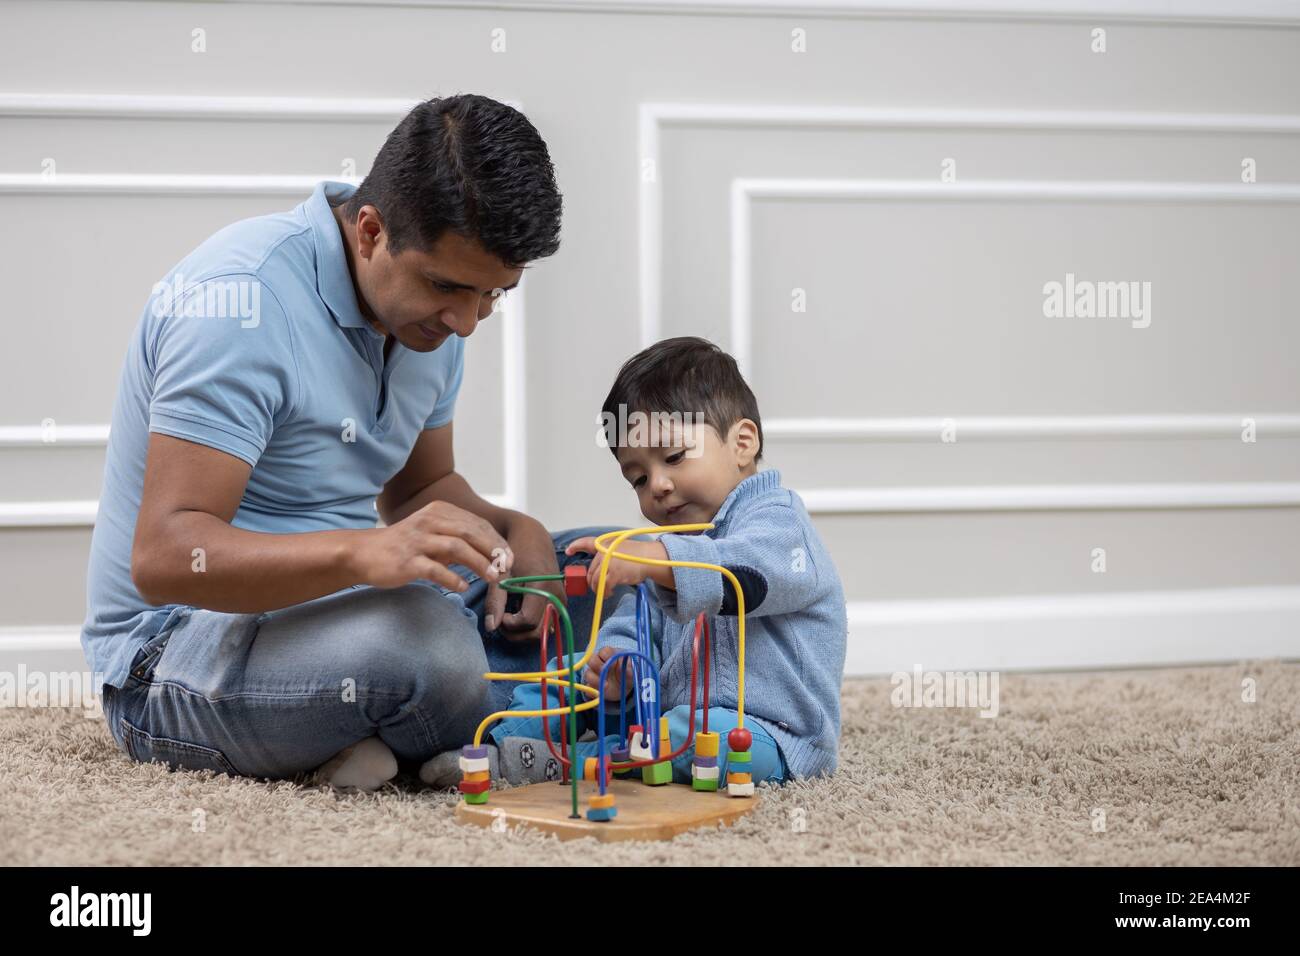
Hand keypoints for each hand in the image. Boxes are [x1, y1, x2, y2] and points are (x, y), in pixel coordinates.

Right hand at [351, 499, 511, 591]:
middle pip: (471, 532)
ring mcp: (418, 540)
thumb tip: (492, 554)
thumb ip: (458, 539)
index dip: (497, 540)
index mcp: (439, 511)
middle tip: (507, 567)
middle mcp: (429, 521)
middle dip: (494, 550)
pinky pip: (435, 569)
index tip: (510, 557)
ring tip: (493, 578)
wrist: (363, 553)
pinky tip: (463, 588)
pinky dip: (452, 579)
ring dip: (479, 563)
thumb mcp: (433, 534)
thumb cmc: (403, 546)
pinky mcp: (407, 560)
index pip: (476, 523)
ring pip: (457, 548)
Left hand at [486, 513, 564, 642]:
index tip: (499, 613)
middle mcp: (557, 596)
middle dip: (516, 633)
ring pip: (543, 632)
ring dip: (524, 631)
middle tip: (502, 619)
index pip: (527, 621)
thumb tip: (490, 628)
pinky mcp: (561, 602)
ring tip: (509, 615)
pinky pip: (546, 623)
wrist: (533, 538)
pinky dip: (531, 625)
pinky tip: (520, 610)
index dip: (509, 624)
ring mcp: (562, 600)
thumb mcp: (501, 576)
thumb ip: (495, 602)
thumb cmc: (515, 553)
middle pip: (537, 633)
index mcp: (543, 587)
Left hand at [564, 536, 669, 592]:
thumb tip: (599, 570)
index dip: (575, 546)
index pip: (586, 542)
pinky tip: (609, 593)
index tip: (569, 550)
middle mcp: (604, 551)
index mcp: (605, 543)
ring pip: (595, 580)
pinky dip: (605, 593)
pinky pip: (603, 587)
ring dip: (598, 589)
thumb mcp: (620, 548)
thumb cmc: (638, 556)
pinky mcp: (614, 573)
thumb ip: (608, 555)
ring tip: (605, 593)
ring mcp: (608, 562)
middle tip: (598, 588)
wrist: (650, 558)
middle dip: (592, 582)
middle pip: (591, 570)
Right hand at [582, 646, 636, 702]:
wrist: (625, 688)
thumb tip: (622, 663)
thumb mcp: (631, 672)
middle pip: (591, 659)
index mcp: (609, 655)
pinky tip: (600, 694)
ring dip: (594, 680)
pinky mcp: (592, 686)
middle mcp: (599, 663)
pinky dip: (592, 691)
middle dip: (597, 666)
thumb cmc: (627, 674)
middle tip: (605, 673)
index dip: (606, 656)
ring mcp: (594, 675)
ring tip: (606, 686)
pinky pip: (587, 688)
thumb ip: (628, 667)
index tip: (613, 663)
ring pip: (587, 673)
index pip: (604, 651)